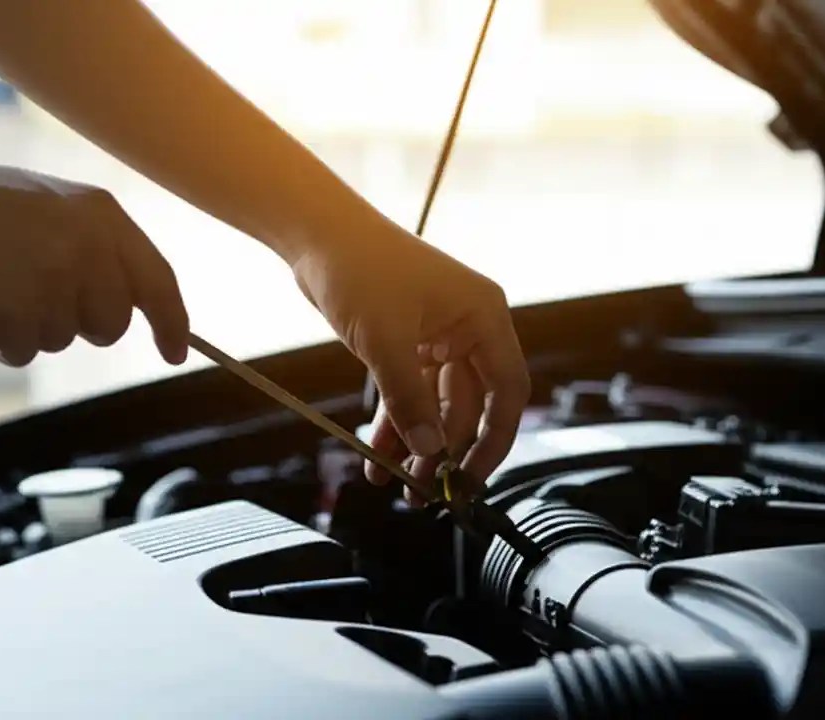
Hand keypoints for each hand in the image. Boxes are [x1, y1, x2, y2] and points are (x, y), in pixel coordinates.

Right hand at [0, 157, 188, 366]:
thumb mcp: (46, 205)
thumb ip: (90, 247)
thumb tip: (125, 305)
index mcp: (101, 213)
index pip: (158, 279)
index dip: (173, 321)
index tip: (177, 351)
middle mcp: (90, 248)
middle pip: (112, 324)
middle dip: (78, 324)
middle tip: (28, 289)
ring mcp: (56, 283)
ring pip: (63, 339)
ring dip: (30, 326)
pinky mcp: (19, 316)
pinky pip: (24, 353)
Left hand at [291, 217, 528, 503]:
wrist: (316, 234)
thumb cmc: (359, 269)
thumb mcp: (385, 341)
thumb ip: (410, 400)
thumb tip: (432, 452)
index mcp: (484, 316)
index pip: (507, 391)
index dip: (494, 439)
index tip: (471, 479)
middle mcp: (469, 327)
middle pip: (470, 405)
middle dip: (446, 451)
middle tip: (424, 493)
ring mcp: (439, 335)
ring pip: (436, 404)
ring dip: (417, 443)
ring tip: (395, 483)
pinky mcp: (408, 341)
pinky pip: (410, 392)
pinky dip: (396, 422)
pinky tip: (379, 455)